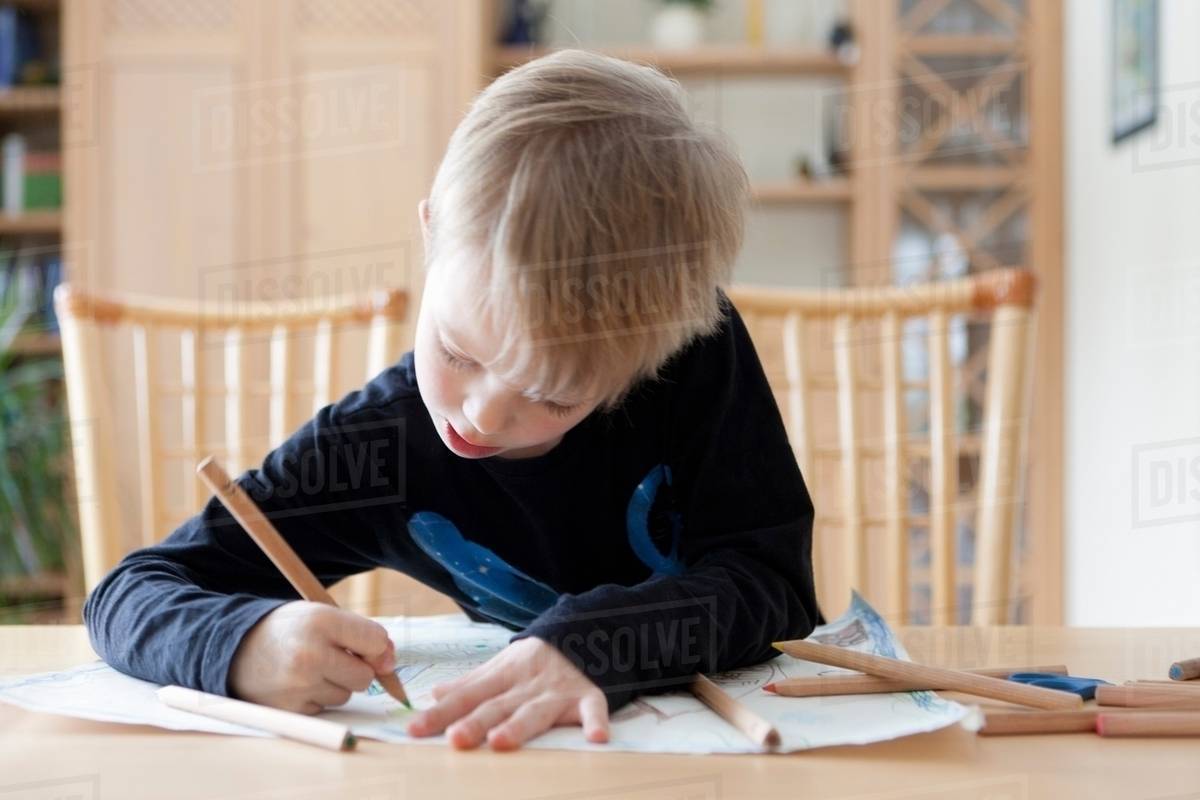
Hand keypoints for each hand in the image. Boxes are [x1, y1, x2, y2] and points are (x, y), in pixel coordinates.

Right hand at [228, 600, 395, 714]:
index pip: (376, 641)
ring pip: (347, 695)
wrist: (236, 649)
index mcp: (321, 621)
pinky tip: (298, 684)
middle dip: (357, 669)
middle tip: (332, 657)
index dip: (377, 648)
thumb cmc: (289, 630)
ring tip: (310, 668)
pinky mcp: (291, 708)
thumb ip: (360, 633)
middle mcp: (310, 654)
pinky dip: (318, 698)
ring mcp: (299, 685)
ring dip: (336, 685)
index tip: (366, 648)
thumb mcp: (321, 615)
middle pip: (365, 676)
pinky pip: (325, 709)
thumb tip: (389, 663)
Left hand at [407, 637, 609, 750]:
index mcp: (502, 676)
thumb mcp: (501, 665)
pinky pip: (593, 709)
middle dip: (476, 722)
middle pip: (497, 705)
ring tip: (501, 742)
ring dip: (519, 726)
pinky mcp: (588, 696)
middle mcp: (526, 685)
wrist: (584, 631)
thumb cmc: (536, 659)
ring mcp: (557, 691)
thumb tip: (433, 693)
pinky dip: (595, 721)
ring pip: (536, 711)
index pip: (466, 696)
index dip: (440, 713)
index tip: (415, 730)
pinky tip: (596, 737)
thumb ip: (470, 683)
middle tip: (455, 738)